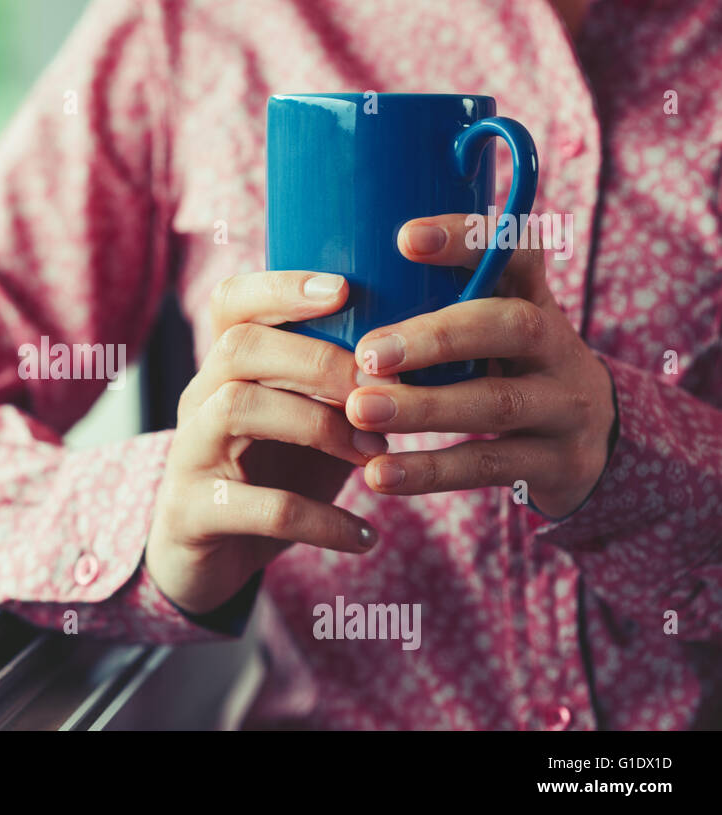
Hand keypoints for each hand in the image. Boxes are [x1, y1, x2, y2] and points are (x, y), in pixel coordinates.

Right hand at [145, 270, 386, 613]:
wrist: (206, 561)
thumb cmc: (270, 479)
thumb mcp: (305, 423)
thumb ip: (340, 387)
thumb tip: (425, 352)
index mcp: (225, 370)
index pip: (231, 301)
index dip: (281, 287)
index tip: (343, 290)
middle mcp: (198, 401)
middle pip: (239, 347)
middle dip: (317, 359)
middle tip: (380, 387)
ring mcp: (189, 455)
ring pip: (237, 408)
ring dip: (318, 425)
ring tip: (374, 455)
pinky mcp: (194, 514)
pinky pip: (262, 507)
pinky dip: (322, 520)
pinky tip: (363, 535)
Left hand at [346, 215, 615, 518]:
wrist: (588, 445)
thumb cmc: (503, 371)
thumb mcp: (487, 329)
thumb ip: (435, 304)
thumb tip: (328, 284)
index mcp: (533, 297)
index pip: (515, 251)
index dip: (468, 239)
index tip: (406, 238)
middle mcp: (558, 345)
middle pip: (510, 327)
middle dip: (436, 338)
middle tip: (368, 353)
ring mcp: (565, 406)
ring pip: (497, 402)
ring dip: (424, 408)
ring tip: (361, 410)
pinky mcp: (559, 463)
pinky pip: (488, 465)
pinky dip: (430, 471)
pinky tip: (378, 474)